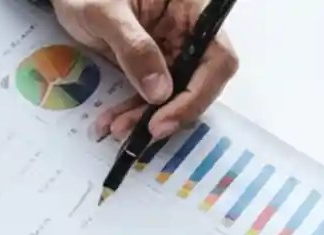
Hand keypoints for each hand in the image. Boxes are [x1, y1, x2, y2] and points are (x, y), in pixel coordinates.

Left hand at [51, 0, 238, 139]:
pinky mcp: (153, 66)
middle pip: (198, 82)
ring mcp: (172, 50)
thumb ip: (134, 48)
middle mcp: (190, 32)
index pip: (217, 58)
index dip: (197, 94)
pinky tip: (111, 122)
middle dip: (168, 112)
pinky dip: (133, 111)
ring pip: (173, 94)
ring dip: (146, 117)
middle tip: (139, 133)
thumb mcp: (106, 14)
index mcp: (192, 9)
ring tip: (115, 128)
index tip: (163, 120)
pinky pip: (151, 95)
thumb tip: (160, 92)